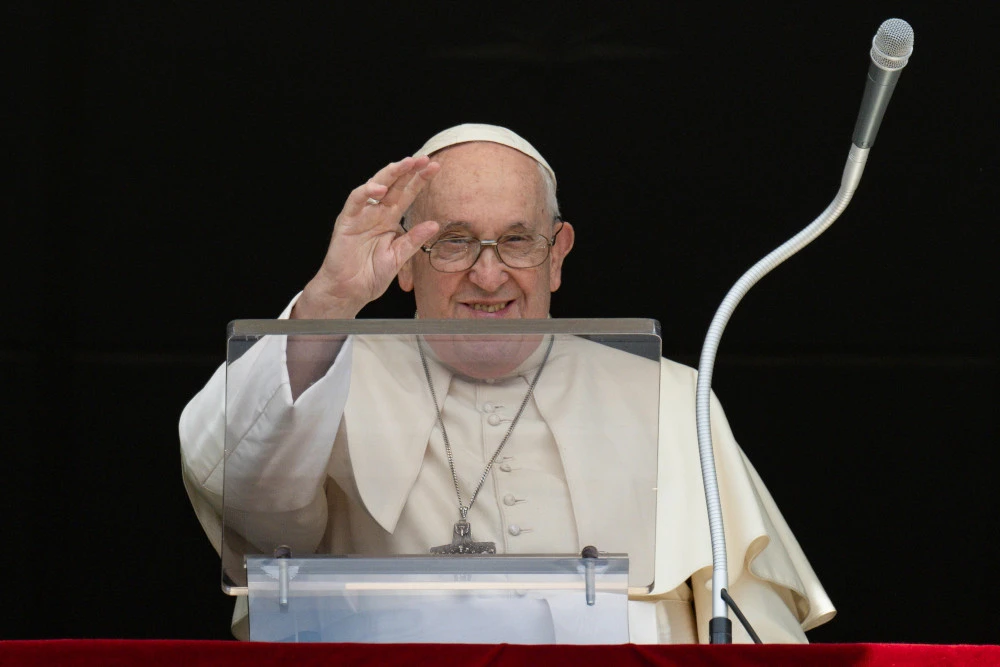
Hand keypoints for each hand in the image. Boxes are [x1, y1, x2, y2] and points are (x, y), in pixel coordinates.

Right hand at [293, 156, 440, 318]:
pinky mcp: (346, 221)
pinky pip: (355, 201)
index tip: (435, 168)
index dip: (420, 181)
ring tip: (407, 164)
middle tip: (425, 159)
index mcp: (389, 220)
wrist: (349, 292)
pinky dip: (366, 193)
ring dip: (391, 174)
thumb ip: (413, 240)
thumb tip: (434, 224)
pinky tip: (380, 189)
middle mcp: (376, 213)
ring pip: (375, 186)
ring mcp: (361, 215)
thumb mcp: (398, 257)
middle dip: (409, 171)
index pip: (407, 195)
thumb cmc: (370, 276)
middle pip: (395, 186)